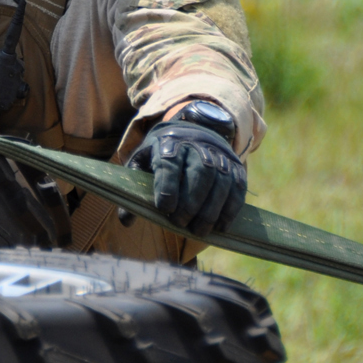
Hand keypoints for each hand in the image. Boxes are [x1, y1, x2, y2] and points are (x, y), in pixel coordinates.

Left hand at [127, 120, 246, 233]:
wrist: (191, 131)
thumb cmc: (160, 153)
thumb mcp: (142, 163)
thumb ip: (134, 190)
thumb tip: (125, 222)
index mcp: (168, 142)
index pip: (170, 162)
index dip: (168, 186)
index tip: (164, 210)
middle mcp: (197, 145)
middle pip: (200, 172)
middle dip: (191, 202)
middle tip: (180, 224)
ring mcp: (219, 155)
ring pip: (221, 181)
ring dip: (211, 209)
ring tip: (199, 231)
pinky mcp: (235, 166)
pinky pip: (237, 188)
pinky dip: (230, 209)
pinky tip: (220, 226)